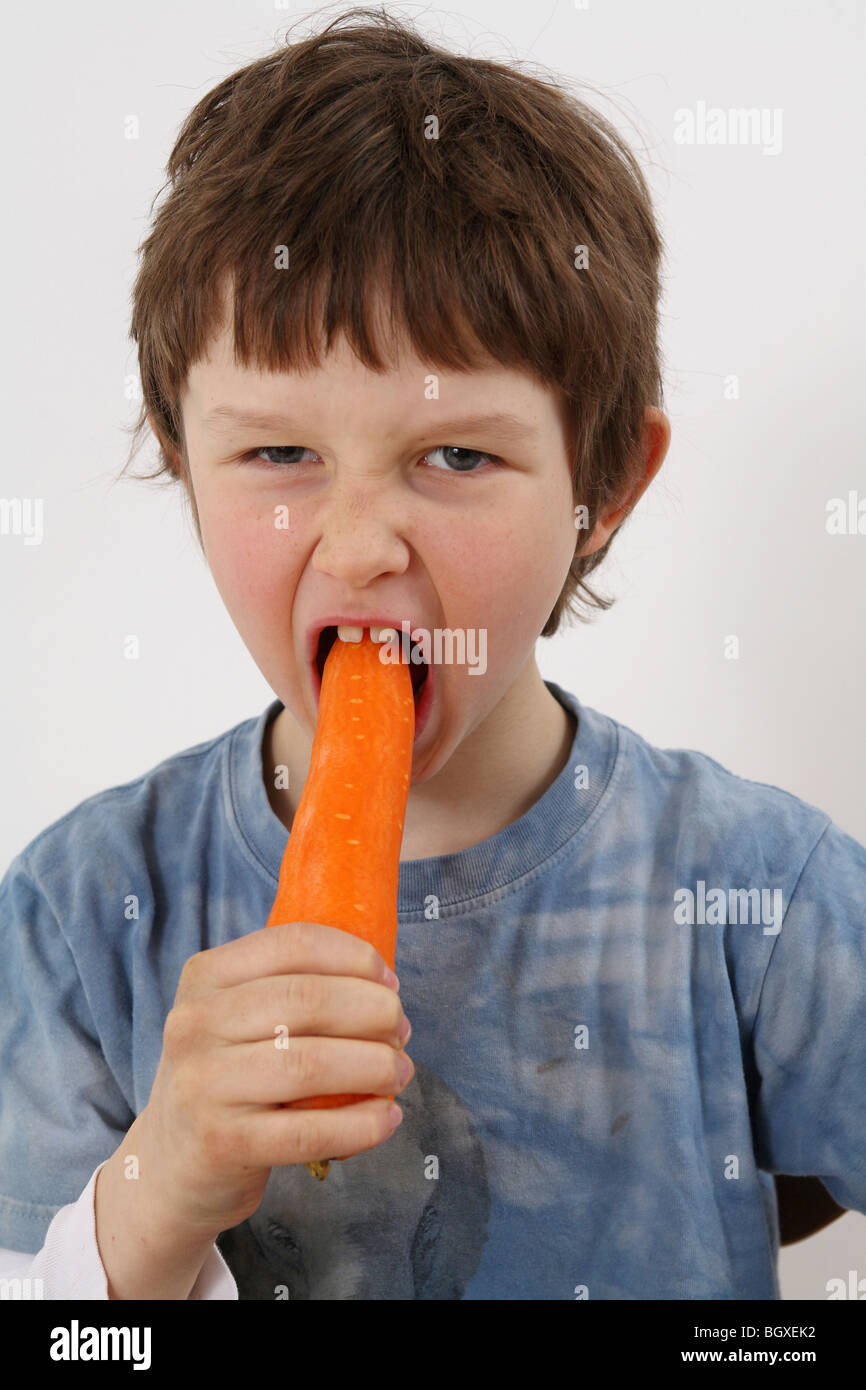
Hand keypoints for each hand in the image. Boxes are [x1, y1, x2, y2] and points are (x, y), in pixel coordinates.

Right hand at [139, 919, 412, 1237]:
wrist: (171, 1164)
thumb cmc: (228, 1077)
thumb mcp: (236, 1017)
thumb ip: (290, 988)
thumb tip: (384, 984)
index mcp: (205, 976)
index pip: (293, 944)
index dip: (355, 957)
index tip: (389, 982)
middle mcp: (195, 1024)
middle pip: (307, 1000)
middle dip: (374, 1011)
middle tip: (402, 1031)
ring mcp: (203, 1084)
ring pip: (310, 1064)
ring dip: (375, 1066)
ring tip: (400, 1072)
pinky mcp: (220, 1143)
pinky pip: (307, 1131)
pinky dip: (360, 1124)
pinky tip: (386, 1118)